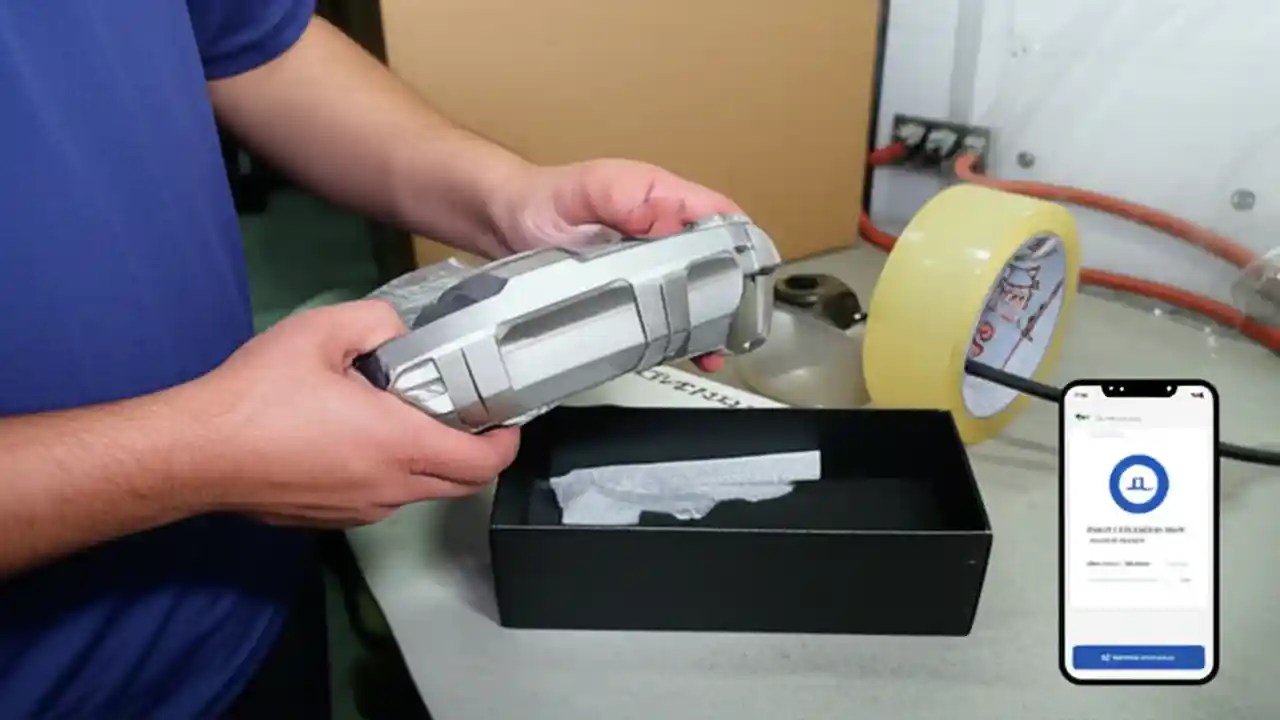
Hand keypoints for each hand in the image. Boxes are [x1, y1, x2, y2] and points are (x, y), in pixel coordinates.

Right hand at [184, 300, 519, 526]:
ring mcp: (360, 511)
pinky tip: (358, 440)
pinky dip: (392, 474)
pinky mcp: (332, 519)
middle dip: (476, 452)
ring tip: (404, 417)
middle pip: (461, 483)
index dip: (507, 441)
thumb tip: (400, 335)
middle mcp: (390, 487)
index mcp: (398, 444)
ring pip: (421, 492)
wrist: (195, 453)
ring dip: (430, 462)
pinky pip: (383, 499)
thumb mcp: (321, 332)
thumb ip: (376, 323)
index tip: (506, 416)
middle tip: (463, 412)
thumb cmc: (257, 395)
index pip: (482, 462)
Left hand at [494, 159, 745, 371]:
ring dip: (712, 319)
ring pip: (698, 289)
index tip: (750, 279)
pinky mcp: (633, 287)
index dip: (741, 246)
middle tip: (737, 325)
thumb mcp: (588, 190)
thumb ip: (628, 199)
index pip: (720, 216)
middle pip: (718, 259)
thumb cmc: (545, 200)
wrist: (506, 222)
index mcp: (661, 198)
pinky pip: (668, 309)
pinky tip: (689, 350)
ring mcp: (650, 261)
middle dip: (733, 293)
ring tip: (716, 349)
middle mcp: (663, 229)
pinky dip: (683, 330)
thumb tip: (671, 219)